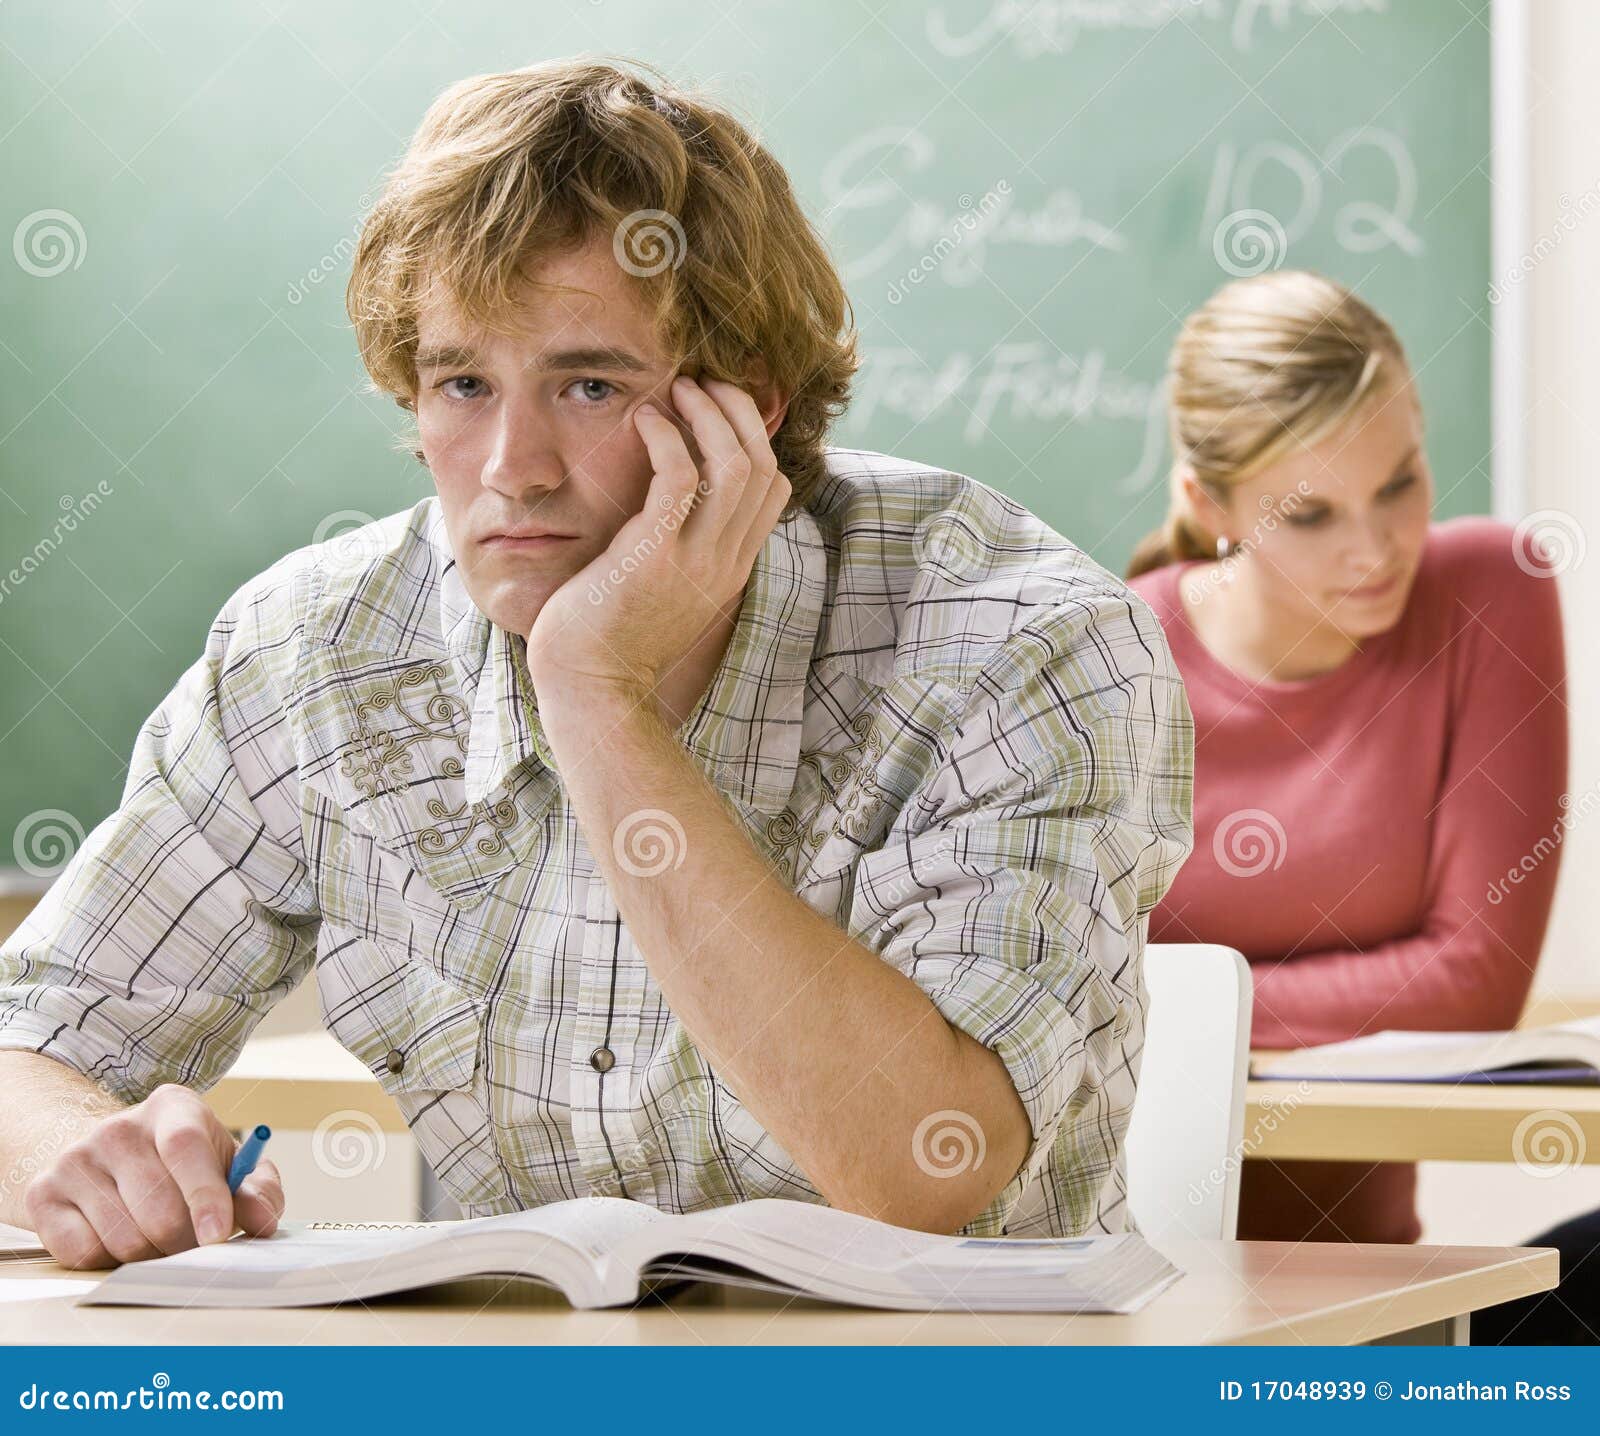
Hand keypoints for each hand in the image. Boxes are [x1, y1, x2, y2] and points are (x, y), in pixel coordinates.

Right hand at [23, 1084, 283, 1268]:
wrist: (105, 1155)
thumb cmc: (178, 1164)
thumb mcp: (226, 1165)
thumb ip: (255, 1191)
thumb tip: (264, 1220)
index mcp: (172, 1108)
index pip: (185, 1148)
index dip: (205, 1194)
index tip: (218, 1233)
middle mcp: (119, 1127)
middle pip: (158, 1209)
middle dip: (184, 1241)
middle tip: (191, 1239)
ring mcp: (76, 1159)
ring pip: (123, 1238)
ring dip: (149, 1254)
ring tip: (155, 1235)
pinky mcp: (43, 1193)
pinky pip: (83, 1252)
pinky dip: (107, 1259)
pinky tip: (115, 1234)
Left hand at [525, 375, 790, 705]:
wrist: (591, 686)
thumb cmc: (613, 637)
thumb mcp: (666, 589)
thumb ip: (683, 548)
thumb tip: (675, 502)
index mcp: (732, 567)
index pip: (773, 488)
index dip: (754, 437)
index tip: (719, 410)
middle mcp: (725, 561)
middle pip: (763, 466)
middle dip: (739, 412)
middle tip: (702, 383)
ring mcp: (696, 560)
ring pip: (734, 466)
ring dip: (709, 415)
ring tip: (678, 389)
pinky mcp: (654, 556)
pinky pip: (678, 478)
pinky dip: (667, 437)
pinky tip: (644, 419)